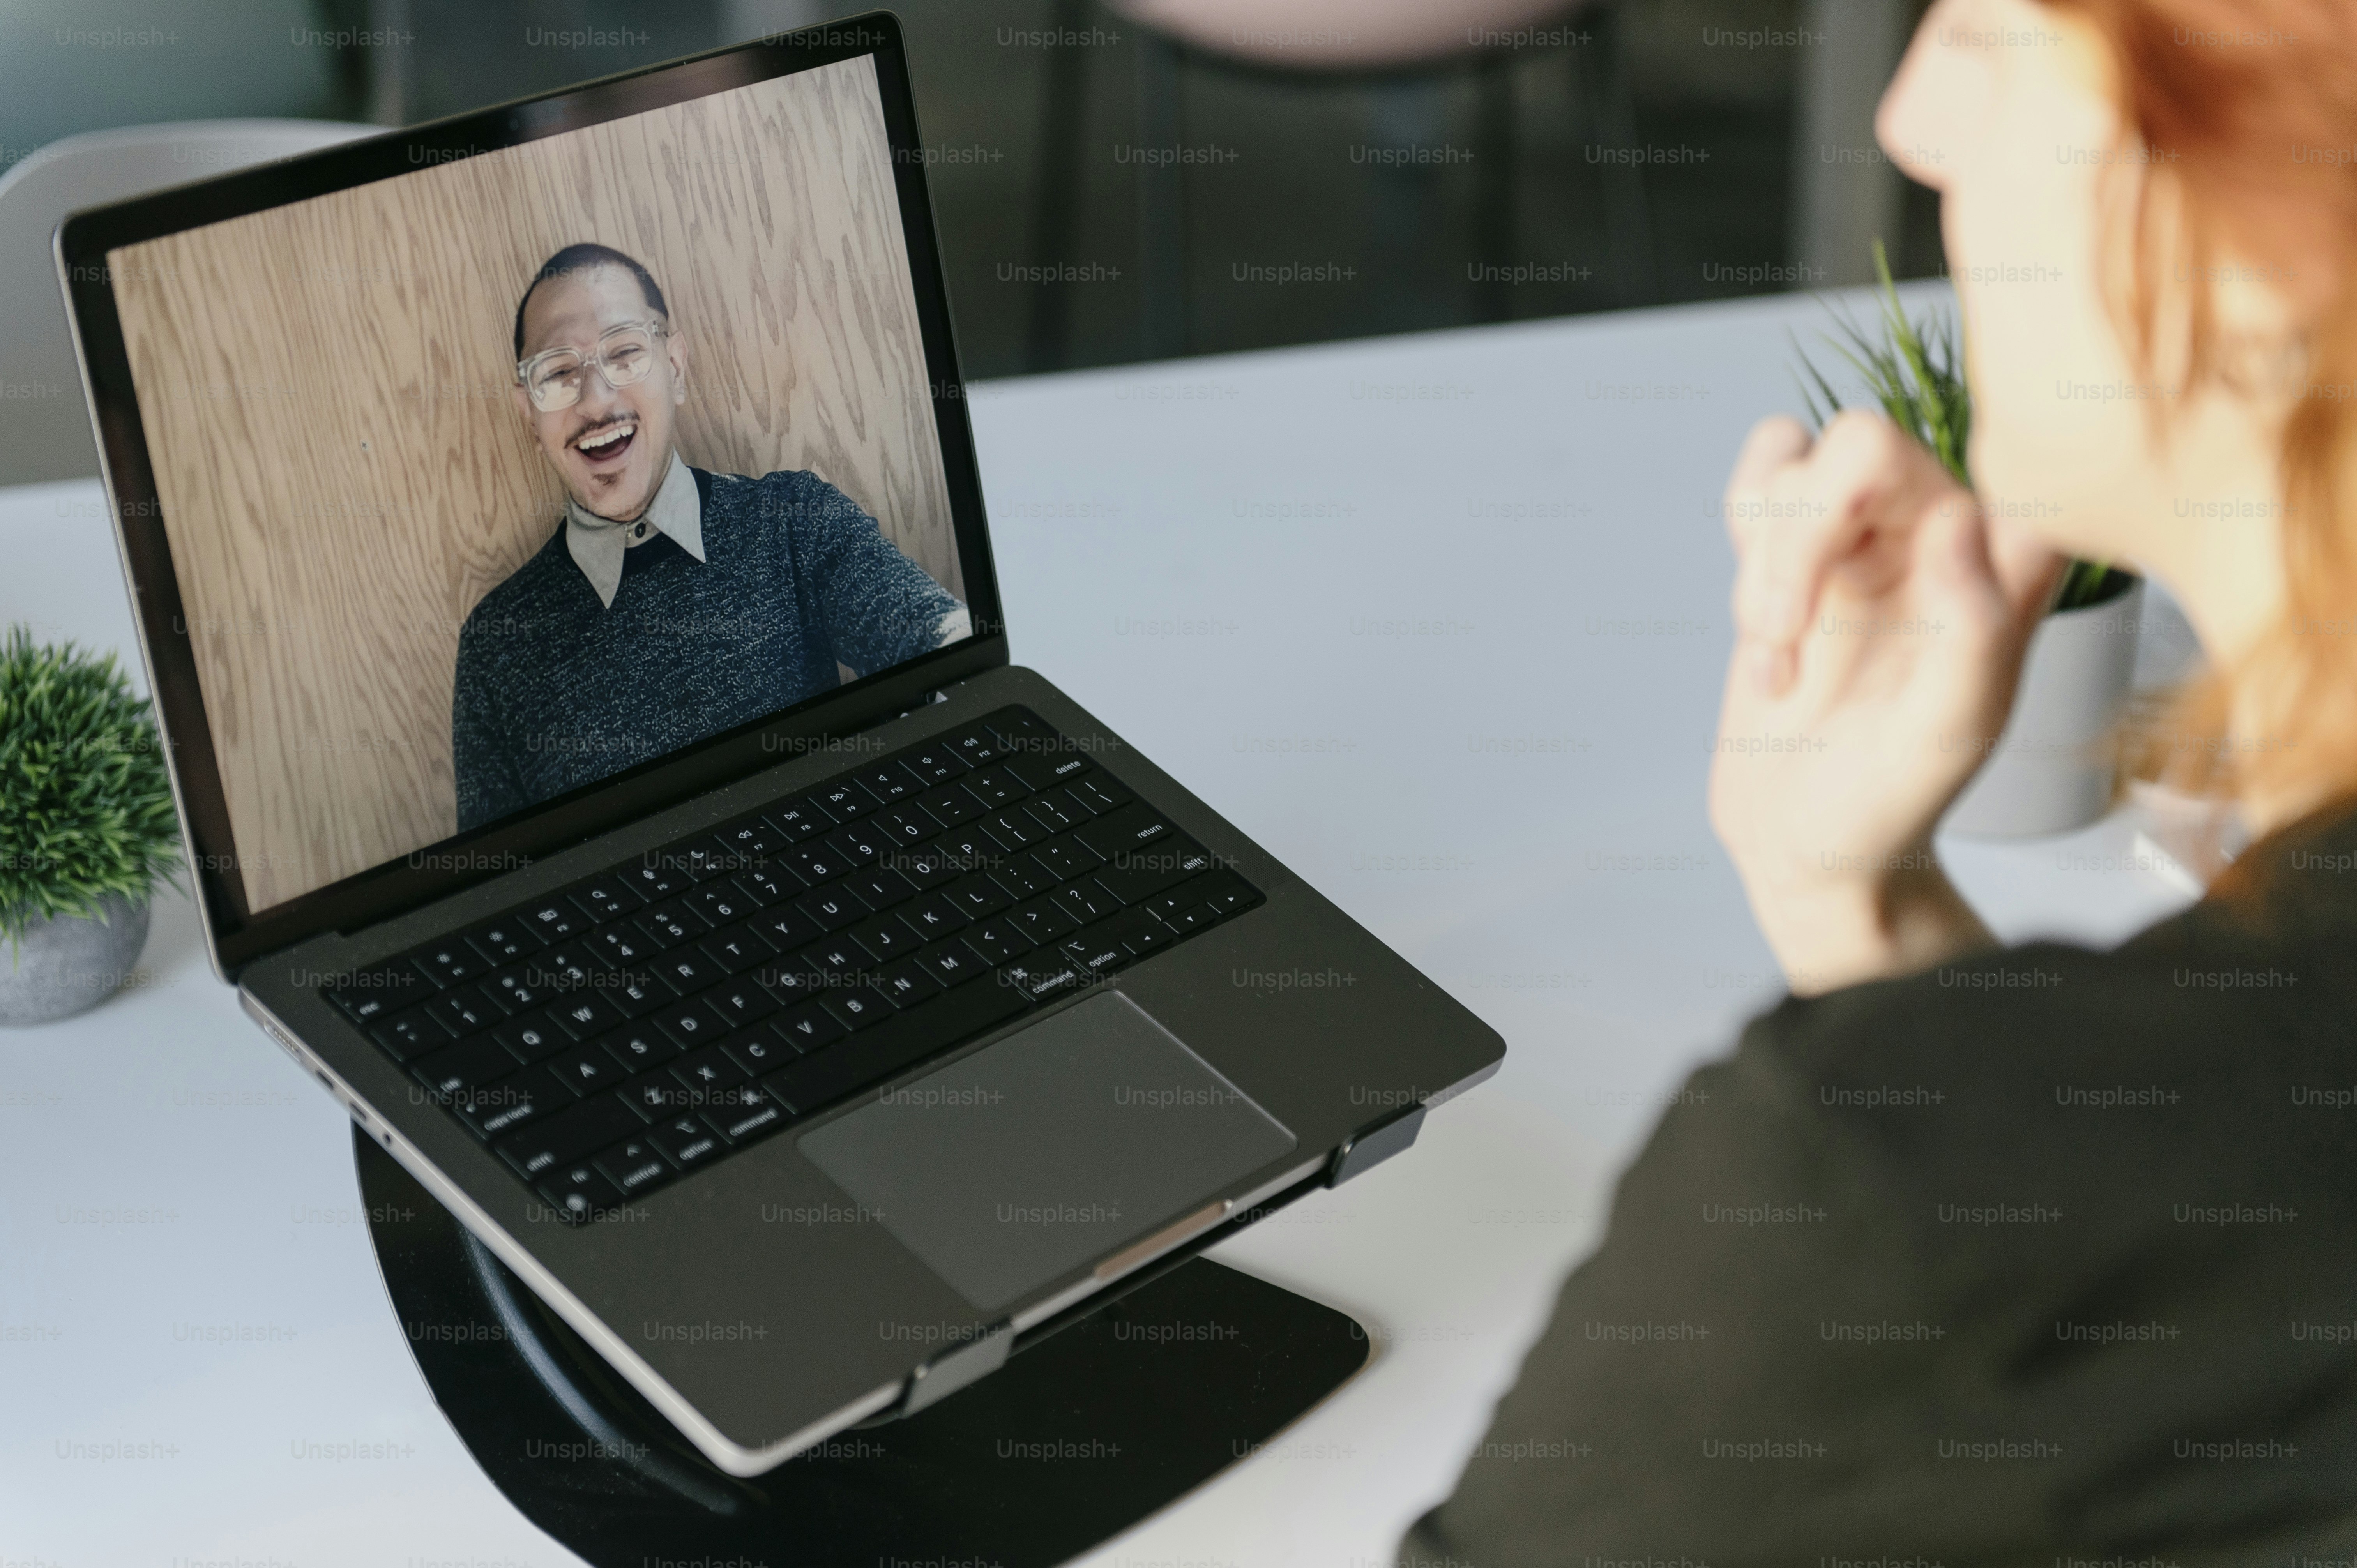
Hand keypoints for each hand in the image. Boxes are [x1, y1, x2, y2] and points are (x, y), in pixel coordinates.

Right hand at [1707, 411, 2060, 993]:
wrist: (1807, 842)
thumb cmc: (1889, 799)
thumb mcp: (1949, 732)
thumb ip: (1972, 624)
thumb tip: (1956, 515)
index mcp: (2007, 566)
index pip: (1989, 461)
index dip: (1930, 507)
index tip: (1908, 602)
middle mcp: (1940, 530)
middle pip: (1863, 443)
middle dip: (1801, 540)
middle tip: (1782, 632)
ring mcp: (1865, 536)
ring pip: (1796, 462)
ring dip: (1763, 564)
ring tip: (1774, 652)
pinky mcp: (1798, 549)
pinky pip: (1762, 477)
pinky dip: (1742, 553)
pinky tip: (1761, 632)